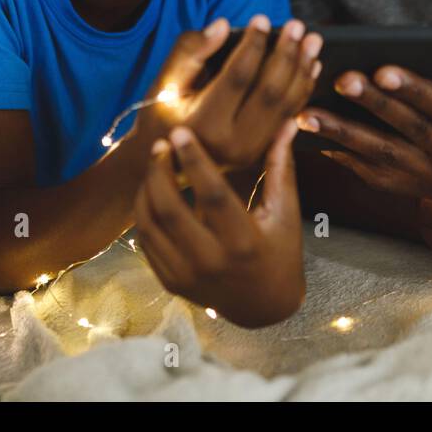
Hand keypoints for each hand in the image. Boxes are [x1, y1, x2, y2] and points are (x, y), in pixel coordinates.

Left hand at [133, 121, 305, 327]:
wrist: (264, 308)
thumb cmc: (281, 254)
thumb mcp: (286, 214)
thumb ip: (280, 168)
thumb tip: (288, 124)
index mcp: (243, 242)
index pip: (212, 194)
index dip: (194, 160)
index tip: (180, 132)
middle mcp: (211, 262)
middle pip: (170, 210)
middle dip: (159, 171)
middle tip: (161, 143)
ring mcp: (186, 276)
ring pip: (150, 225)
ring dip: (146, 189)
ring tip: (154, 163)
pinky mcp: (170, 282)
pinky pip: (146, 242)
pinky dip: (144, 213)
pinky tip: (151, 191)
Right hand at [136, 15, 321, 172]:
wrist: (168, 158)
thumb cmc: (162, 111)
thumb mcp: (166, 80)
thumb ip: (191, 50)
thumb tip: (222, 25)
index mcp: (203, 124)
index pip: (237, 78)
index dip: (252, 46)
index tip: (261, 19)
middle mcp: (231, 144)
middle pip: (269, 94)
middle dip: (287, 55)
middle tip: (298, 26)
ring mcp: (250, 153)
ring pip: (285, 107)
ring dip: (302, 71)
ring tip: (313, 41)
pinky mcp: (261, 153)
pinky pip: (288, 117)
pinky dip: (302, 90)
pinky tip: (310, 66)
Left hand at [303, 45, 431, 220]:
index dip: (415, 91)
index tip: (383, 68)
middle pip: (409, 131)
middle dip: (371, 105)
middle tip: (338, 79)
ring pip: (385, 158)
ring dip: (343, 137)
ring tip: (305, 117)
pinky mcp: (424, 190)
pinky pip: (381, 179)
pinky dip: (347, 162)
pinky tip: (317, 146)